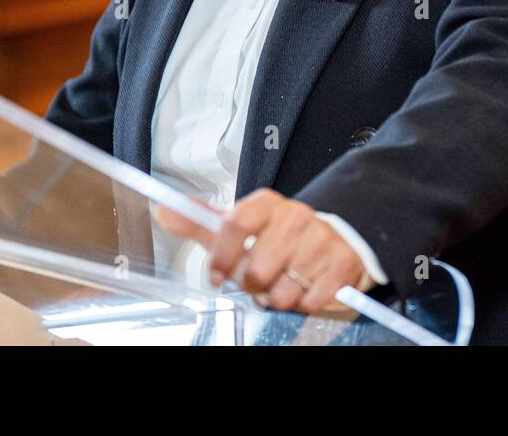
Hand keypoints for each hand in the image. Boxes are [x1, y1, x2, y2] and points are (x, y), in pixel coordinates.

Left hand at [153, 188, 368, 314]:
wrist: (333, 237)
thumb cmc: (278, 236)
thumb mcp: (240, 226)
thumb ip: (201, 222)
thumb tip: (166, 211)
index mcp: (267, 204)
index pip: (235, 224)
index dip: (221, 256)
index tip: (215, 274)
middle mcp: (295, 217)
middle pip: (256, 269)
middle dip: (252, 284)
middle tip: (258, 278)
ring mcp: (321, 240)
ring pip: (282, 292)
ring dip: (278, 297)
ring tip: (283, 282)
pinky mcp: (342, 264)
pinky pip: (310, 302)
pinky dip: (304, 304)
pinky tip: (304, 287)